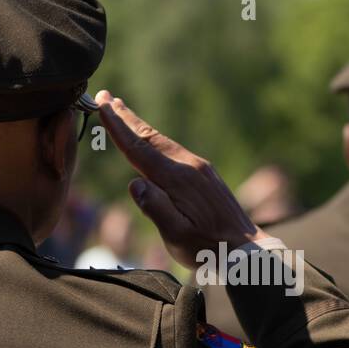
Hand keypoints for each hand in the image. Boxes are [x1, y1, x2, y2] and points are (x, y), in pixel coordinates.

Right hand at [94, 90, 267, 267]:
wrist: (247, 250)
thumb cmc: (208, 248)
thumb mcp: (177, 236)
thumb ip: (155, 209)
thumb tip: (134, 183)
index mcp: (178, 179)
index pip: (139, 149)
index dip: (117, 126)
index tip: (102, 103)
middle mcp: (189, 166)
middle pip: (150, 137)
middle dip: (126, 117)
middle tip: (106, 96)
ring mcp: (200, 168)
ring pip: (163, 142)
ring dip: (141, 127)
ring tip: (124, 113)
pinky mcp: (206, 174)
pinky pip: (174, 150)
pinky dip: (156, 141)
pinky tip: (153, 143)